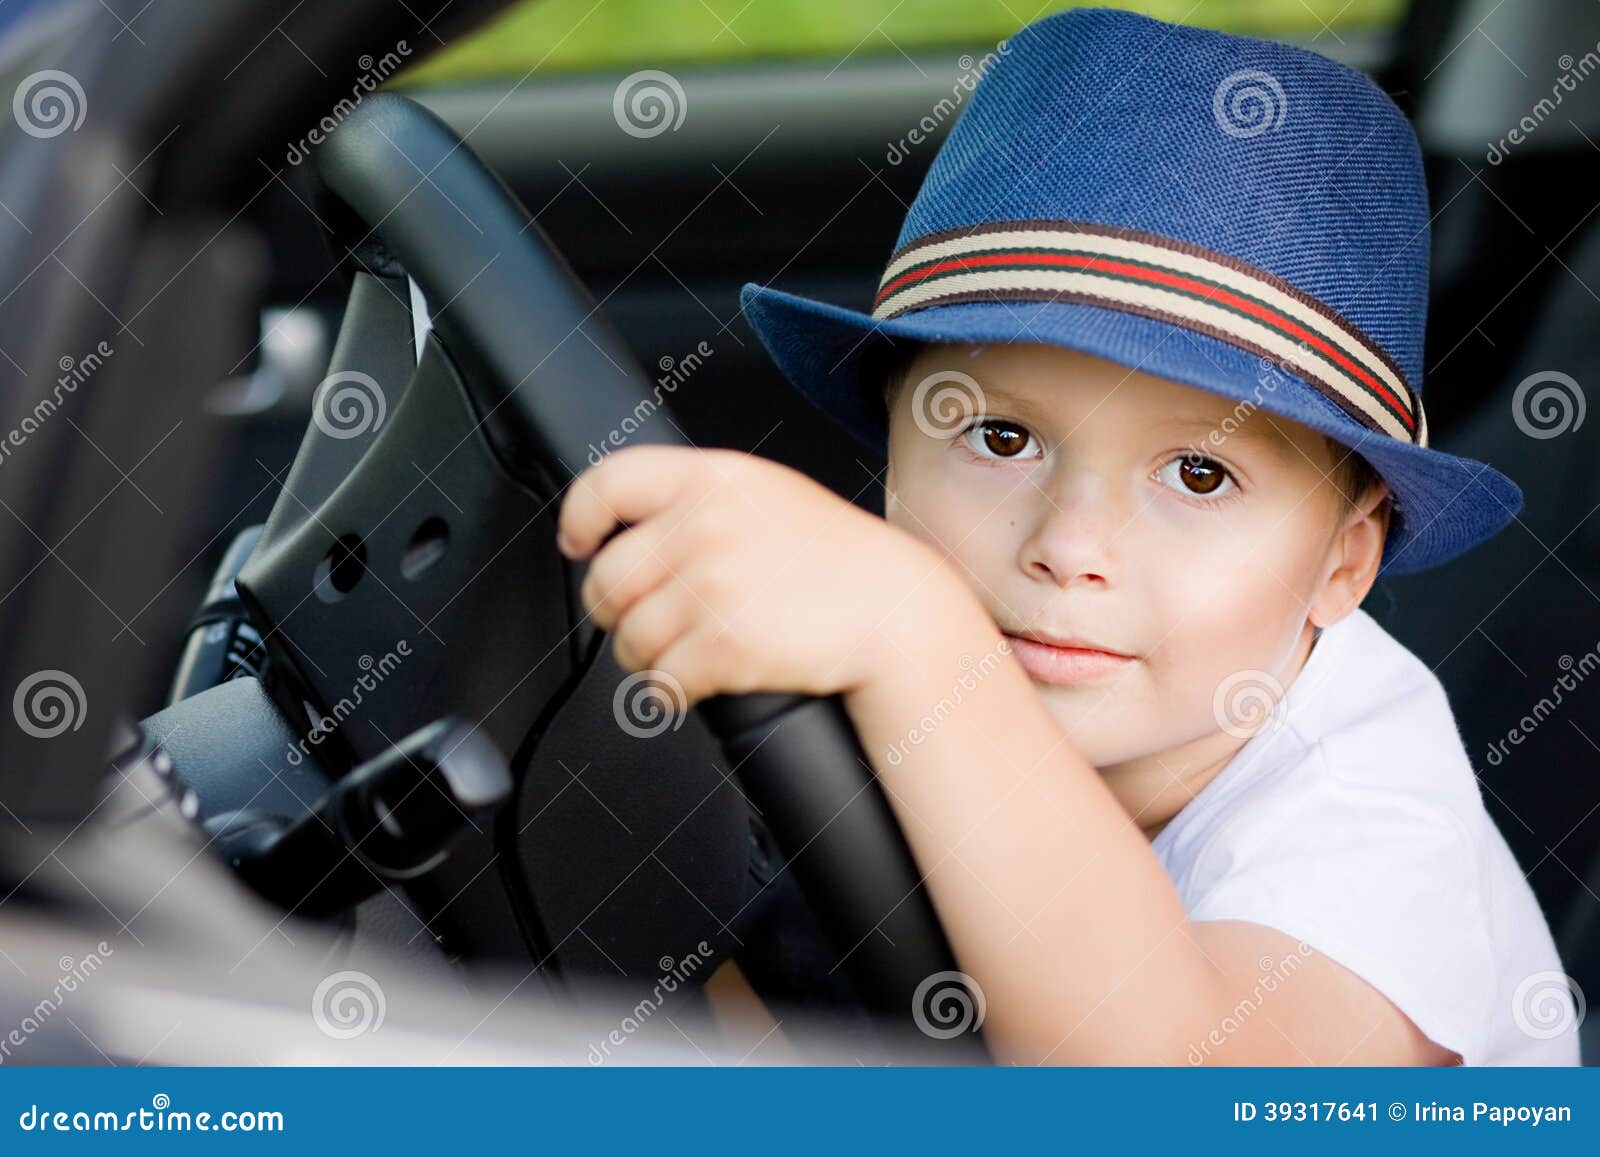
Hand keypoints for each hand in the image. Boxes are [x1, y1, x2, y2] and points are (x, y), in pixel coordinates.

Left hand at [556, 445, 977, 706]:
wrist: (896, 611)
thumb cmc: (838, 560)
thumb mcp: (768, 495)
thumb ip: (700, 497)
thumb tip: (628, 521)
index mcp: (713, 478)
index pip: (607, 483)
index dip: (579, 519)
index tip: (578, 543)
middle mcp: (705, 526)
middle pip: (606, 578)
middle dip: (614, 610)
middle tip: (641, 619)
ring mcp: (713, 587)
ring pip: (628, 638)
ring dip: (646, 656)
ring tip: (683, 652)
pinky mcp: (725, 645)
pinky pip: (661, 681)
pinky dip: (672, 691)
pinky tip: (700, 680)